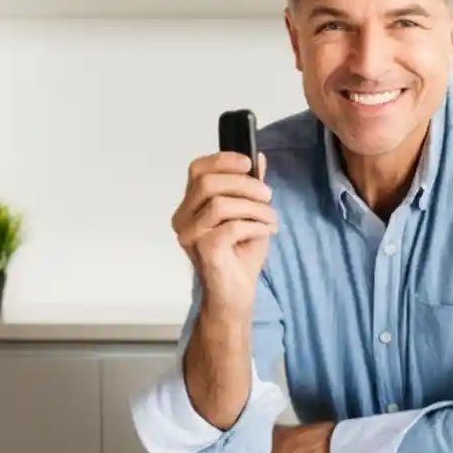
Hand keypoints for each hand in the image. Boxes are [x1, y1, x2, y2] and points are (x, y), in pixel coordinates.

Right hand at [172, 151, 275, 316]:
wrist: (235, 294)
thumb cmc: (239, 255)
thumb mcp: (249, 213)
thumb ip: (250, 186)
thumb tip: (258, 157)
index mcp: (190, 205)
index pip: (197, 170)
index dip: (223, 160)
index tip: (249, 164)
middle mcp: (183, 218)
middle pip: (208, 183)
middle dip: (245, 185)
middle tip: (268, 196)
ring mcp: (190, 235)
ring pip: (220, 204)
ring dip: (254, 208)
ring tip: (270, 219)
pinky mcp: (204, 250)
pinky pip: (232, 227)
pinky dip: (255, 226)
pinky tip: (265, 232)